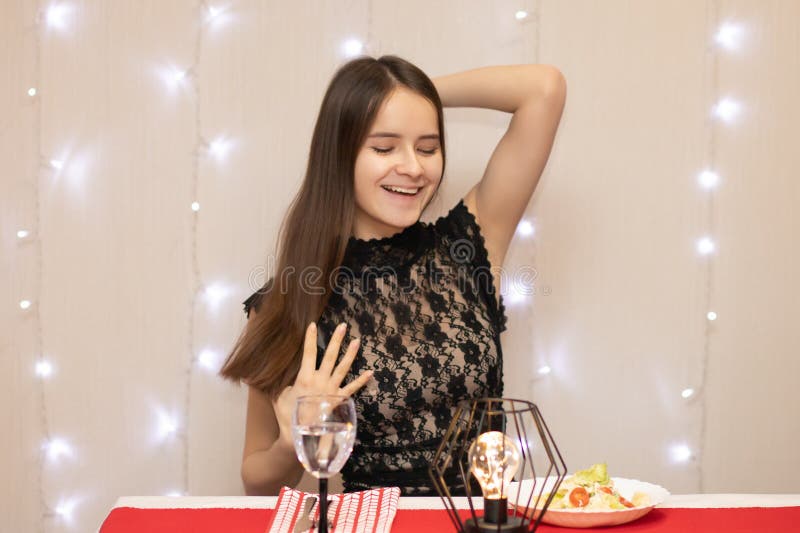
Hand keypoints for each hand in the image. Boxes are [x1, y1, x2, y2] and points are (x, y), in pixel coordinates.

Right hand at [272, 322, 371, 448]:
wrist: (300, 435)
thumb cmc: (288, 416)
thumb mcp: (278, 397)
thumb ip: (278, 383)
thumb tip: (262, 374)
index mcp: (305, 378)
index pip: (308, 353)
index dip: (310, 338)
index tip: (313, 325)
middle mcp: (320, 380)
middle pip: (330, 356)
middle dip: (336, 340)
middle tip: (343, 326)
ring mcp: (331, 389)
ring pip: (343, 368)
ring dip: (350, 354)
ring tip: (357, 341)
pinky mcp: (339, 399)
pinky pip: (352, 388)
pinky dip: (361, 381)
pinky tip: (370, 373)